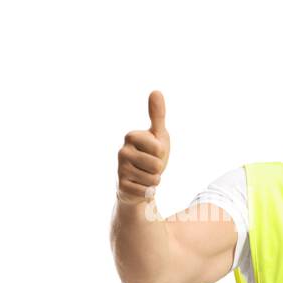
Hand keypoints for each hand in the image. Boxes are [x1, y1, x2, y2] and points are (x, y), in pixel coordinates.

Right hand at [116, 90, 170, 206]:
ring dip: (155, 180)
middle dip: (160, 168)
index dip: (162, 153)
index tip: (154, 152)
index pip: (159, 148)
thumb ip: (157, 115)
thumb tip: (156, 91)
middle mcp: (122, 151)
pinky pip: (147, 191)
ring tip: (146, 175)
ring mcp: (120, 169)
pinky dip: (149, 191)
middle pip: (157, 164)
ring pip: (153, 179)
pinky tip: (141, 187)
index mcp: (131, 136)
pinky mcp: (122, 186)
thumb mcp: (158, 136)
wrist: (141, 182)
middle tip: (151, 166)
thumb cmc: (151, 156)